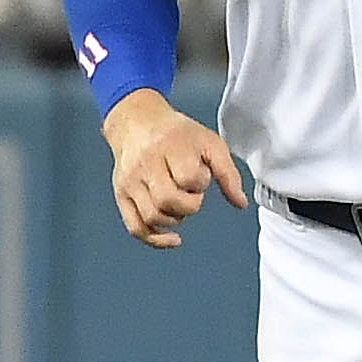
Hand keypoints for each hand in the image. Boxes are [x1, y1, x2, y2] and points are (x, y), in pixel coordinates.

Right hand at [101, 90, 248, 248]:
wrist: (137, 122)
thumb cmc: (178, 134)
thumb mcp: (210, 144)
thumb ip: (228, 174)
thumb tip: (240, 203)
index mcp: (169, 147)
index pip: (188, 178)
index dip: (200, 182)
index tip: (200, 174)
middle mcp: (145, 164)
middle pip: (168, 200)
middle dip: (189, 204)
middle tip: (191, 192)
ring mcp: (130, 182)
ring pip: (152, 217)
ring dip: (175, 218)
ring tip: (180, 202)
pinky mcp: (121, 194)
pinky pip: (135, 227)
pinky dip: (155, 239)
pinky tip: (172, 238)